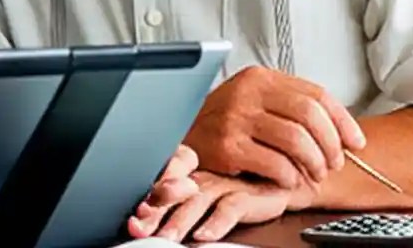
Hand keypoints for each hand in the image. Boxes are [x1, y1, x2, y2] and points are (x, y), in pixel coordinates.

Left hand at [129, 171, 317, 242]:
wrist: (279, 185)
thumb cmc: (237, 192)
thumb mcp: (202, 202)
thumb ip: (176, 210)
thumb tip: (143, 223)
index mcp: (186, 177)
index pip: (160, 184)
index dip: (145, 198)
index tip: (133, 215)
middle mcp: (202, 179)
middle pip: (174, 195)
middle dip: (155, 212)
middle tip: (139, 227)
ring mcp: (223, 186)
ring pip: (197, 202)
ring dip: (180, 221)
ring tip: (166, 237)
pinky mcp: (247, 195)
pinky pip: (230, 208)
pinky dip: (216, 223)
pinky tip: (204, 235)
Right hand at [187, 66, 364, 188]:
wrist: (177, 136)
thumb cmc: (223, 122)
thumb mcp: (254, 100)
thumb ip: (290, 105)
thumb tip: (340, 128)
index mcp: (259, 77)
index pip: (316, 94)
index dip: (343, 121)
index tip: (355, 142)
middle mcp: (247, 93)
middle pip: (310, 115)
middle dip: (331, 145)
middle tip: (334, 162)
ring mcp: (236, 119)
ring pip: (296, 140)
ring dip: (315, 163)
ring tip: (314, 173)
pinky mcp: (228, 147)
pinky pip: (275, 164)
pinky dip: (290, 176)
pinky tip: (289, 179)